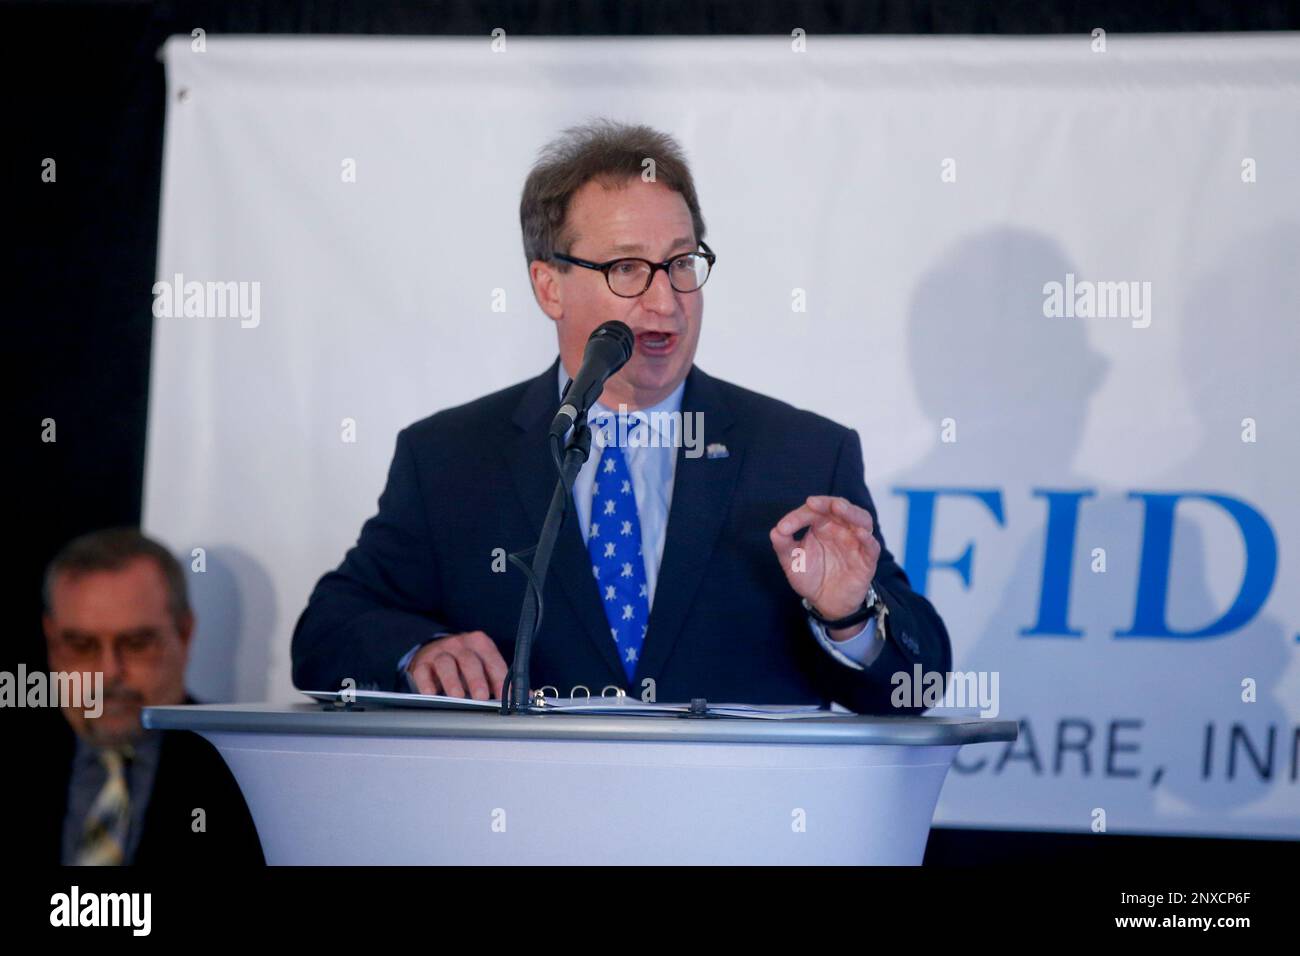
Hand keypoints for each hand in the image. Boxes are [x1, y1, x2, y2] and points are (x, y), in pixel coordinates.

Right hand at [406, 631, 507, 699]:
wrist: (434, 651)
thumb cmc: (464, 662)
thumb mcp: (484, 664)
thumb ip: (502, 679)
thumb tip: (527, 697)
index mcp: (480, 643)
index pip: (493, 661)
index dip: (500, 679)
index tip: (506, 696)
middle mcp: (460, 645)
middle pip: (470, 661)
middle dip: (477, 680)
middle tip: (481, 697)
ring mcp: (439, 653)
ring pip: (446, 664)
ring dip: (453, 682)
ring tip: (458, 697)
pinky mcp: (422, 663)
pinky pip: (423, 672)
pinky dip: (427, 684)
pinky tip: (432, 694)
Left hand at [770, 495, 880, 629]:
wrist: (825, 602)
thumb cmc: (811, 576)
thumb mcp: (792, 561)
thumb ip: (783, 545)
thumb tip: (776, 530)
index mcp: (822, 525)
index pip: (814, 512)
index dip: (798, 516)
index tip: (784, 528)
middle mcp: (841, 529)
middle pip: (840, 508)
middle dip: (828, 503)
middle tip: (814, 502)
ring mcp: (856, 542)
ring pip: (861, 519)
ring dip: (850, 512)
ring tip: (838, 508)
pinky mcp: (867, 560)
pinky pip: (871, 546)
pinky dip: (867, 539)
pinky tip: (860, 533)